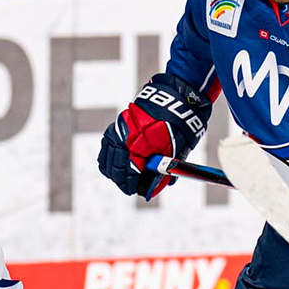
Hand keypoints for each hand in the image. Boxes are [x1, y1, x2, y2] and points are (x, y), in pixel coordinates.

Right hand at [98, 72, 211, 199]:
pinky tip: (115, 161)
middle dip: (121, 179)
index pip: (129, 172)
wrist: (178, 97)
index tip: (133, 190)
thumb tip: (160, 185)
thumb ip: (164, 169)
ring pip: (107, 156)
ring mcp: (120, 129)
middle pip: (115, 166)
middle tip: (128, 186)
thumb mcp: (177, 151)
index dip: (130, 184)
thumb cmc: (181, 125)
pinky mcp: (119, 123)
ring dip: (112, 168)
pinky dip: (109, 155)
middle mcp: (126, 137)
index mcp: (140, 146)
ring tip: (120, 176)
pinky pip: (107, 143)